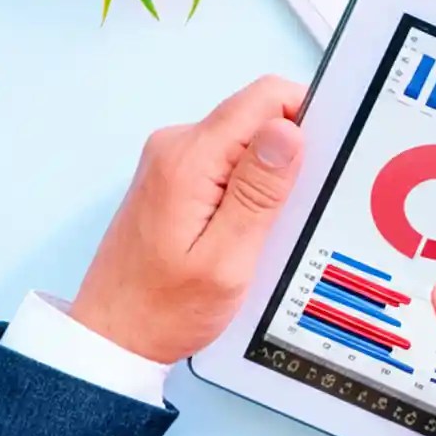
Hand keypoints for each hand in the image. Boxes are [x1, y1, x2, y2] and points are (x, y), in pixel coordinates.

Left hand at [71, 76, 305, 362]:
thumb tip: (288, 130)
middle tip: (292, 213)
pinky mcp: (173, 178)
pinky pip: (225, 163)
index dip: (305, 117)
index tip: (323, 159)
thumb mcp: (227, 261)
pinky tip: (246, 232)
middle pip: (256, 117)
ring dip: (267, 178)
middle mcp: (175, 147)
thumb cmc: (164, 311)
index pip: (264, 98)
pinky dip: (247, 190)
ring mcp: (171, 161)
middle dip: (288, 155)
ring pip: (244, 142)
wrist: (112, 337)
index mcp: (189, 159)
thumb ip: (259, 193)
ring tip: (265, 232)